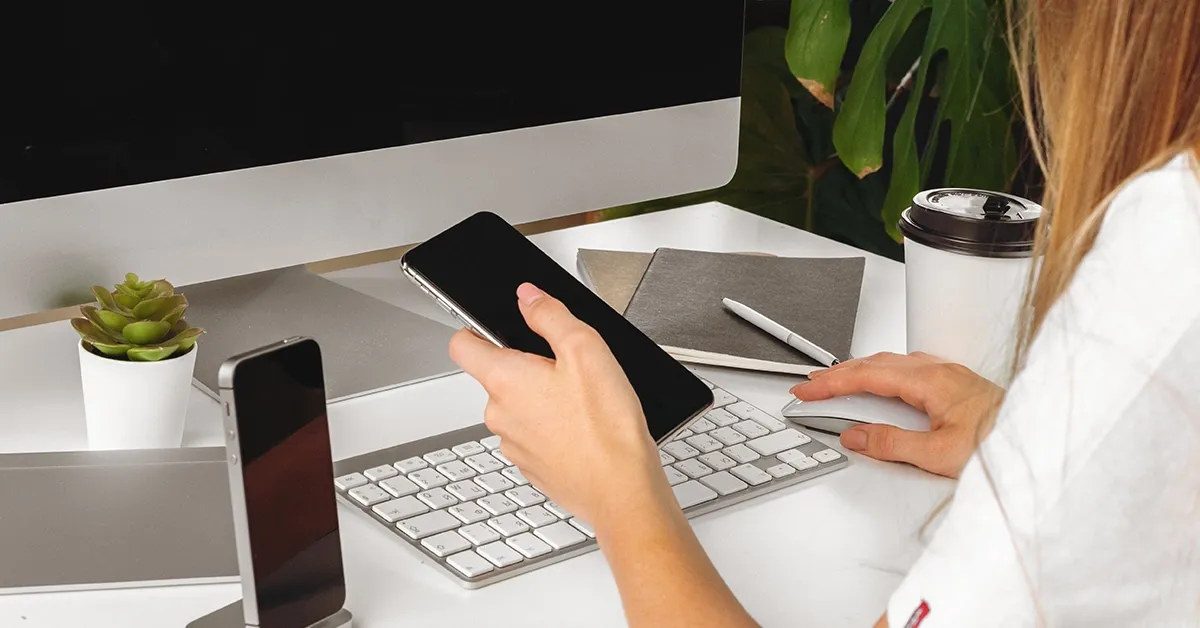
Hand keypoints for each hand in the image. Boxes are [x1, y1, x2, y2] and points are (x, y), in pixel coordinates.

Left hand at [448, 282, 672, 528]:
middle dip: (527, 366)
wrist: (623, 492)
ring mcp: (513, 444)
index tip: (498, 327)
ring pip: (518, 408)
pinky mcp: (532, 467)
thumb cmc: (606, 427)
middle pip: (497, 376)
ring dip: (542, 400)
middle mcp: (499, 414)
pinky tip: (584, 428)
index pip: (461, 344)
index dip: (477, 329)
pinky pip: (535, 436)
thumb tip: (528, 297)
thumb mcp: (586, 350)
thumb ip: (550, 316)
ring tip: (582, 402)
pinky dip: (554, 428)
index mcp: (504, 380)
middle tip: (567, 368)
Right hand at [790, 352, 1002, 477]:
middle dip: (838, 373)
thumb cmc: (1003, 444)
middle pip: (876, 362)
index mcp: (930, 382)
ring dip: (860, 370)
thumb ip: (892, 443)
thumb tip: (856, 436)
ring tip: (837, 382)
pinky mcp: (958, 384)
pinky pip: (908, 368)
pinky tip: (883, 383)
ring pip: (892, 363)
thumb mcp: (939, 454)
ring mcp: (950, 375)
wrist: (1042, 439)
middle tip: (811, 386)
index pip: (867, 375)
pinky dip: (883, 372)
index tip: (806, 389)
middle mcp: (940, 371)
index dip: (831, 382)